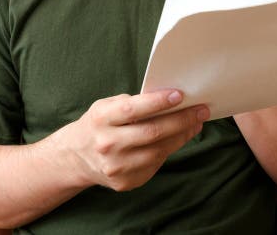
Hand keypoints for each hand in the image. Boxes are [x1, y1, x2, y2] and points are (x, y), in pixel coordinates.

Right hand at [59, 90, 208, 191]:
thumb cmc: (98, 124)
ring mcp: (116, 166)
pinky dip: (170, 150)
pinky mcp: (125, 182)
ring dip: (182, 136)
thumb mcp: (106, 106)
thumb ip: (134, 103)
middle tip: (201, 110)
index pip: (133, 109)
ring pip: (159, 151)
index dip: (158, 102)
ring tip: (195, 123)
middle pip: (152, 132)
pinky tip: (179, 138)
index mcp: (101, 119)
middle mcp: (107, 144)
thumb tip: (171, 100)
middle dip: (181, 120)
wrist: (75, 157)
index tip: (180, 95)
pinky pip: (155, 164)